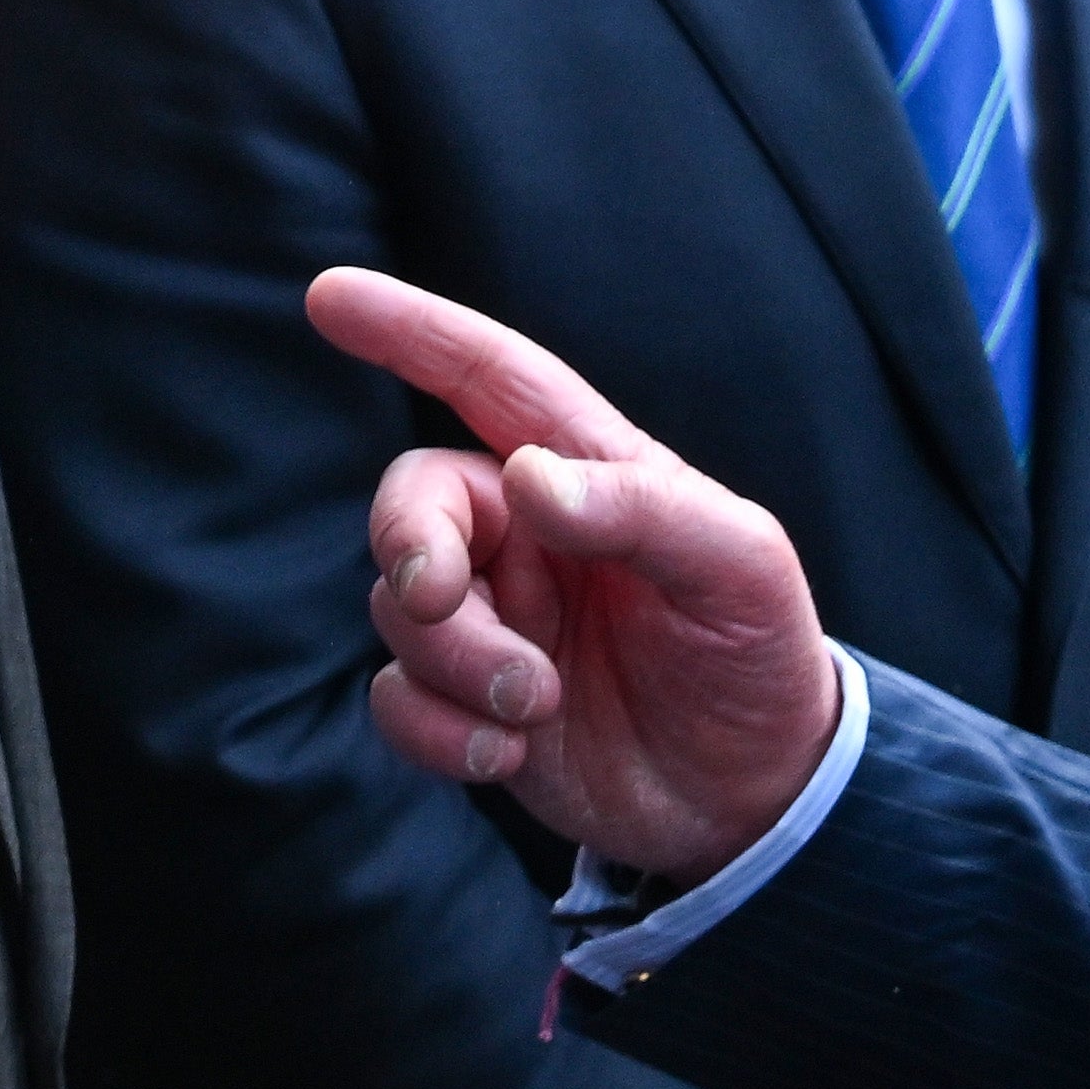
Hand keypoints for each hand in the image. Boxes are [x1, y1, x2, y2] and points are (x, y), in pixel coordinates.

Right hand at [311, 267, 840, 881]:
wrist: (757, 794)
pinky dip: (437, 731)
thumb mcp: (741, 568)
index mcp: (588, 471)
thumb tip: (527, 477)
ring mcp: (493, 618)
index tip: (332, 293)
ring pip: (399, 608)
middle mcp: (526, 533)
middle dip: (409, 545)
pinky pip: (397, 698)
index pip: (490, 379)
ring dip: (455, 661)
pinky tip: (508, 753)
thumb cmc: (757, 653)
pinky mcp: (468, 703)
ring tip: (539, 703)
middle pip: (414, 500)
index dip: (413, 331)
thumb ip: (645, 510)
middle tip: (441, 597)